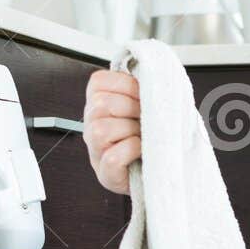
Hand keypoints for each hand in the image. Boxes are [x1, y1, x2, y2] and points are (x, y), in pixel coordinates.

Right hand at [83, 69, 140, 194]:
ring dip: (130, 130)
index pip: (98, 82)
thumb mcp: (145, 106)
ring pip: (102, 130)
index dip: (126, 84)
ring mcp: (95, 151)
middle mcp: (91, 126)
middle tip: (145, 118)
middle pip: (100, 104)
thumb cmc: (150, 137)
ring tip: (143, 136)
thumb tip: (152, 75)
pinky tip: (141, 150)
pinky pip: (113, 157)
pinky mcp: (106, 174)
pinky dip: (131, 150)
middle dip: (130, 108)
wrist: (158, 170)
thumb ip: (141, 89)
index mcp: (97, 105)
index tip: (142, 95)